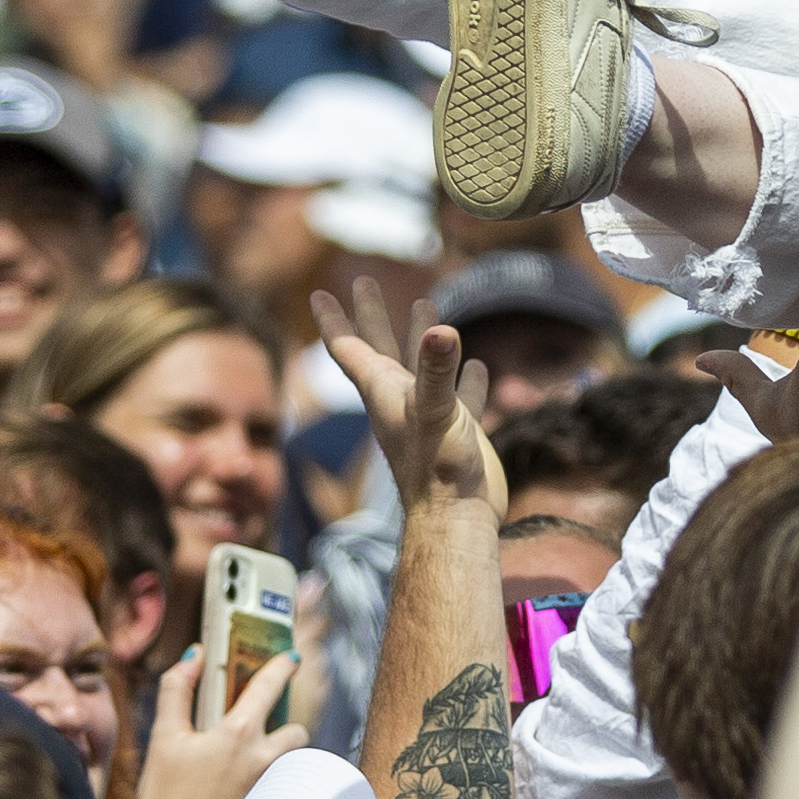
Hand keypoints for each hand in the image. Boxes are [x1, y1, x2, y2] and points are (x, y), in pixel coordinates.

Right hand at [122, 647, 306, 798]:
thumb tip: (193, 654)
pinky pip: (277, 772)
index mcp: (238, 733)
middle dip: (287, 714)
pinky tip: (243, 763)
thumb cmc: (164, 794)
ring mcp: (263, 780)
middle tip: (275, 701)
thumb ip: (176, 690)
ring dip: (281, 741)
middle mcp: (260, 755)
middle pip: (292, 727)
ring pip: (288, 754)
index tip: (292, 656)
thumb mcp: (164, 736)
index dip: (282, 668)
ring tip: (255, 734)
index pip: (269, 688)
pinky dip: (270, 762)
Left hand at [313, 277, 504, 513]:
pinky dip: (467, 380)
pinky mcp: (457, 433)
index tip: (320, 292)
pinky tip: (479, 366)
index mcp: (384, 391)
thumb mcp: (436, 411)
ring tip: (425, 305)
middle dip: (372, 315)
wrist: (455, 518)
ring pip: (421, 368)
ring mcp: (429, 417)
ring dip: (420, 339)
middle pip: (381, 348)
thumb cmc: (437, 467)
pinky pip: (461, 397)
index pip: (350, 348)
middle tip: (364, 280)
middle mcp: (401, 400)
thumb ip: (437, 372)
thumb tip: (441, 331)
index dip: (334, 320)